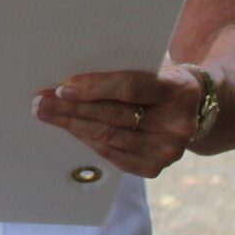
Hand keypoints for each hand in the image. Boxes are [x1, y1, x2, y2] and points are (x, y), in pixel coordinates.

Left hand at [34, 60, 203, 177]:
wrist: (193, 108)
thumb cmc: (159, 79)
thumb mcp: (152, 66)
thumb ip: (122, 70)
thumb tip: (69, 76)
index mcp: (178, 90)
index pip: (130, 88)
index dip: (95, 87)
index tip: (62, 87)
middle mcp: (177, 124)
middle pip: (114, 116)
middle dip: (72, 108)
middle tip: (41, 101)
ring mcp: (168, 150)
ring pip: (109, 137)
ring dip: (72, 125)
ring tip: (47, 113)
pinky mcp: (155, 168)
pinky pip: (112, 154)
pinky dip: (87, 140)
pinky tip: (69, 128)